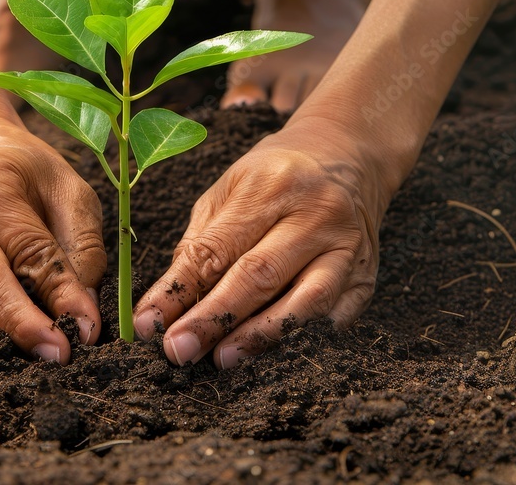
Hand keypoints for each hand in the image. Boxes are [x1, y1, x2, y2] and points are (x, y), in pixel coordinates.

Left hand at [133, 117, 390, 368]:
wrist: (346, 156)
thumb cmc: (273, 179)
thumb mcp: (228, 192)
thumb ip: (200, 246)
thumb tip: (165, 307)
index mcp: (269, 185)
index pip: (216, 249)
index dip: (178, 292)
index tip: (149, 326)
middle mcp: (314, 213)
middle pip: (258, 276)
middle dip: (213, 319)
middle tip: (178, 350)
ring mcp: (346, 245)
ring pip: (303, 300)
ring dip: (259, 336)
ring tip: (223, 359)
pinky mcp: (366, 273)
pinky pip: (336, 313)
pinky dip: (306, 337)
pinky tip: (279, 355)